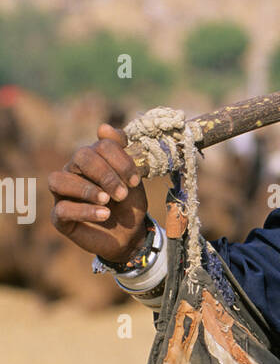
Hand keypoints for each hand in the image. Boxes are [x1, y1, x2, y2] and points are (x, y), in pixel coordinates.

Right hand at [48, 124, 148, 264]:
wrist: (130, 235)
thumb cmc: (128, 204)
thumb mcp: (132, 179)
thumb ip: (122, 153)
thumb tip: (103, 128)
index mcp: (93, 158)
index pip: (102, 146)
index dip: (120, 161)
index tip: (135, 181)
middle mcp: (74, 171)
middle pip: (80, 157)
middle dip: (105, 174)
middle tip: (122, 194)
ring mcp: (63, 193)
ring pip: (59, 179)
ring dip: (86, 189)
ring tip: (107, 201)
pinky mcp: (60, 217)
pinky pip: (62, 208)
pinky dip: (84, 210)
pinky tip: (104, 214)